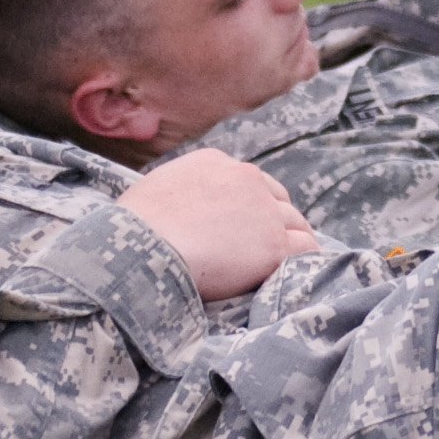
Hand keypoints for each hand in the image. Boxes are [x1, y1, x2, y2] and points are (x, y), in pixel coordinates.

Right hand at [118, 149, 320, 300]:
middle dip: (275, 221)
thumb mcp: (154, 191)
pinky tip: (299, 274)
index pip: (248, 181)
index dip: (250, 206)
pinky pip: (305, 249)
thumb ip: (178, 193)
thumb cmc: (133, 229)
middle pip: (277, 200)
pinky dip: (306, 260)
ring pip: (296, 224)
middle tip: (268, 247)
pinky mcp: (274, 244)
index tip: (245, 226)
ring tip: (289, 264)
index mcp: (216, 163)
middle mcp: (246, 178)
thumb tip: (175, 211)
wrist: (141, 249)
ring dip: (294, 241)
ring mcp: (264, 211)